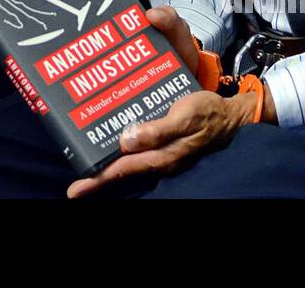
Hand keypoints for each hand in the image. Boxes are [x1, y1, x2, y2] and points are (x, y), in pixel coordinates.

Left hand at [66, 6, 265, 197]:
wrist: (230, 116)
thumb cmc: (207, 114)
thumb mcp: (184, 118)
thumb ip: (157, 131)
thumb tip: (126, 141)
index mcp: (161, 156)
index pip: (122, 170)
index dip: (98, 179)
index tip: (75, 190)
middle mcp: (158, 159)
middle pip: (121, 168)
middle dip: (97, 172)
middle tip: (74, 176)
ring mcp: (161, 153)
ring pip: (129, 158)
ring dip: (108, 157)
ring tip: (85, 153)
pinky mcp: (164, 143)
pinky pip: (139, 147)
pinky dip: (124, 143)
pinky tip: (112, 133)